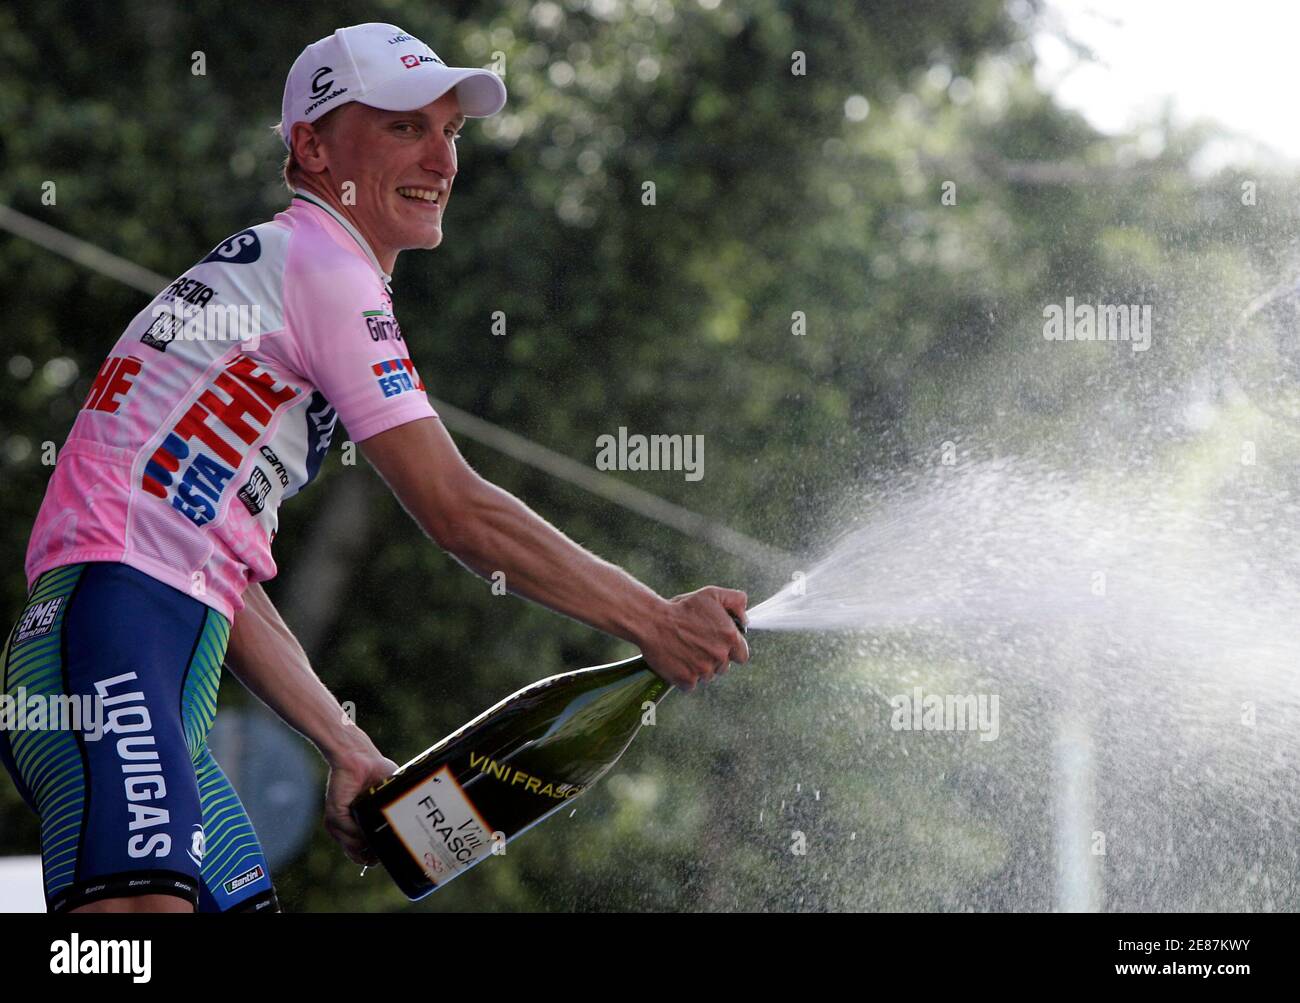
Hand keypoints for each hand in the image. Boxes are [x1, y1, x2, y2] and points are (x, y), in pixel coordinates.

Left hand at [324, 745, 399, 865]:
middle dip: (371, 857)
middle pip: (357, 855)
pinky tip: (370, 822)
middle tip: (384, 852)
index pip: (364, 851)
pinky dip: (359, 830)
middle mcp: (347, 826)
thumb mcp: (391, 795)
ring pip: (352, 846)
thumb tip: (415, 824)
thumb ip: (397, 810)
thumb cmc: (377, 772)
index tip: (390, 856)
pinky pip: (348, 830)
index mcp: (361, 824)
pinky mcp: (335, 813)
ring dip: (367, 842)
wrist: (359, 756)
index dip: (376, 857)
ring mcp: (340, 822)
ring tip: (379, 831)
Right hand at [637, 586, 748, 691]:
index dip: (731, 650)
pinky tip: (678, 661)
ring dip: (699, 667)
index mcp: (729, 637)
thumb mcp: (712, 594)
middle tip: (697, 644)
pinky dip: (685, 676)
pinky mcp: (687, 680)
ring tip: (685, 650)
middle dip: (713, 658)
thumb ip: (736, 601)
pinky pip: (691, 684)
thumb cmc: (682, 607)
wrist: (653, 622)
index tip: (719, 645)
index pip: (742, 655)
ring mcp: (703, 670)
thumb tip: (745, 618)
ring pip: (707, 676)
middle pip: (724, 667)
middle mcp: (719, 655)